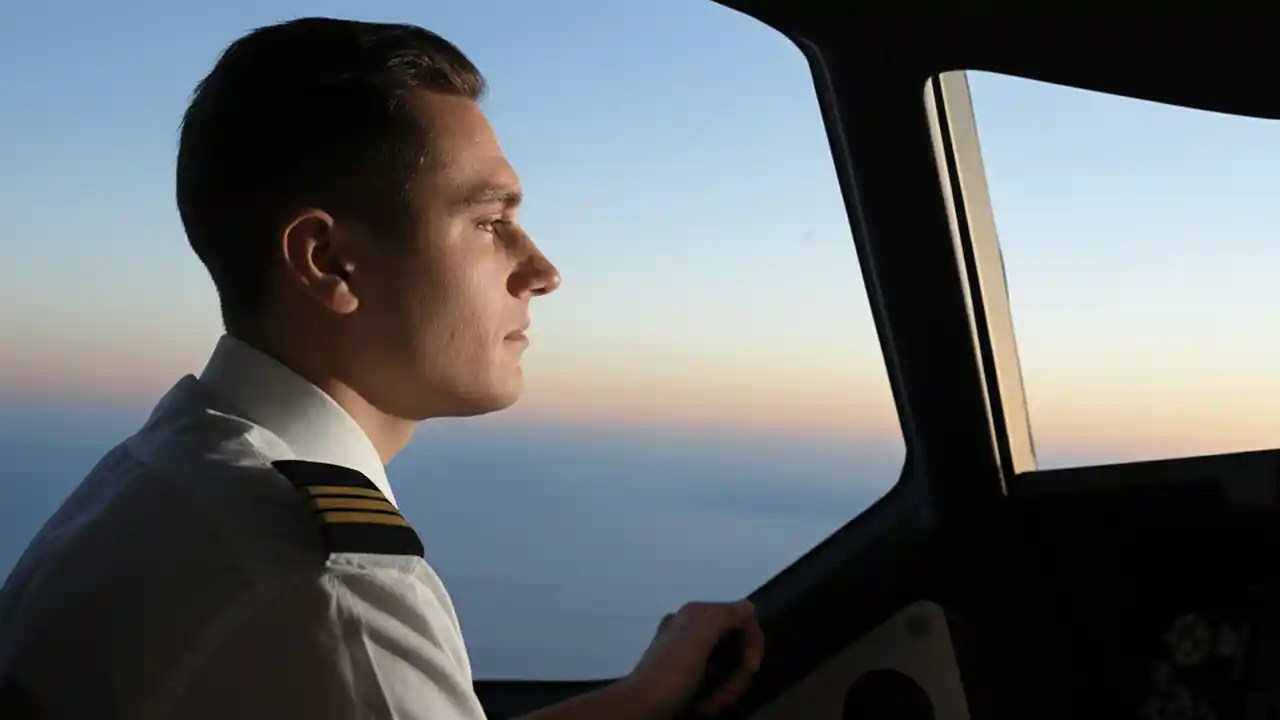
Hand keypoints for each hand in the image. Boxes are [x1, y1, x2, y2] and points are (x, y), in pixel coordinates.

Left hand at [624, 600, 765, 717]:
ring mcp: (687, 650)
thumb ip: (723, 616)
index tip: (750, 670)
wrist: (639, 708)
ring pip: (727, 665)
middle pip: (736, 645)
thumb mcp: (698, 639)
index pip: (743, 618)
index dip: (753, 643)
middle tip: (729, 695)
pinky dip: (715, 693)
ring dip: (728, 688)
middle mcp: (692, 626)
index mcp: (697, 614)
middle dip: (738, 673)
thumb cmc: (671, 675)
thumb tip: (748, 607)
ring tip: (714, 705)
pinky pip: (713, 678)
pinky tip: (705, 705)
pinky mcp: (684, 672)